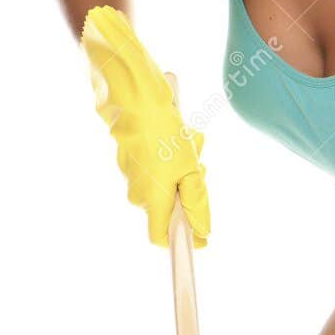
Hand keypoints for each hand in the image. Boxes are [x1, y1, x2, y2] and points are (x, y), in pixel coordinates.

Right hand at [81, 5, 210, 248]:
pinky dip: (172, 149)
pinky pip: (159, 161)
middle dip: (190, 186)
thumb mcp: (189, 168)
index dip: (183, 240)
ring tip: (189, 138)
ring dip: (185, 162)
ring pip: (168, 178)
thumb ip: (196, 202)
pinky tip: (178, 129)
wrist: (132, 94)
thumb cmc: (161, 133)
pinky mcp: (132, 154)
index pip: (161, 238)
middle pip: (170, 204)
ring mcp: (132, 172)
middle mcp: (137, 191)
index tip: (201, 235)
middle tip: (200, 164)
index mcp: (151, 199)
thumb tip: (202, 232)